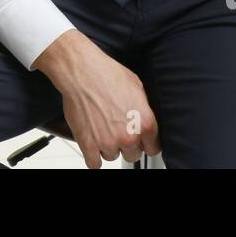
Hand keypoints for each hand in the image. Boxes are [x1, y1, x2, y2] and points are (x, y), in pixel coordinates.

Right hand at [33, 30, 161, 167]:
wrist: (82, 72)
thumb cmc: (107, 74)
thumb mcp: (137, 87)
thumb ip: (144, 109)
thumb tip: (144, 117)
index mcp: (145, 123)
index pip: (153, 148)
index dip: (145, 143)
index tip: (140, 140)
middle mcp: (129, 136)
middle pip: (133, 154)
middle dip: (125, 144)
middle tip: (116, 129)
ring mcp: (108, 142)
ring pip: (112, 156)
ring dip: (107, 146)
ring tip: (101, 127)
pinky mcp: (89, 144)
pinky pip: (94, 164)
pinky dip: (92, 155)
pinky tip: (92, 142)